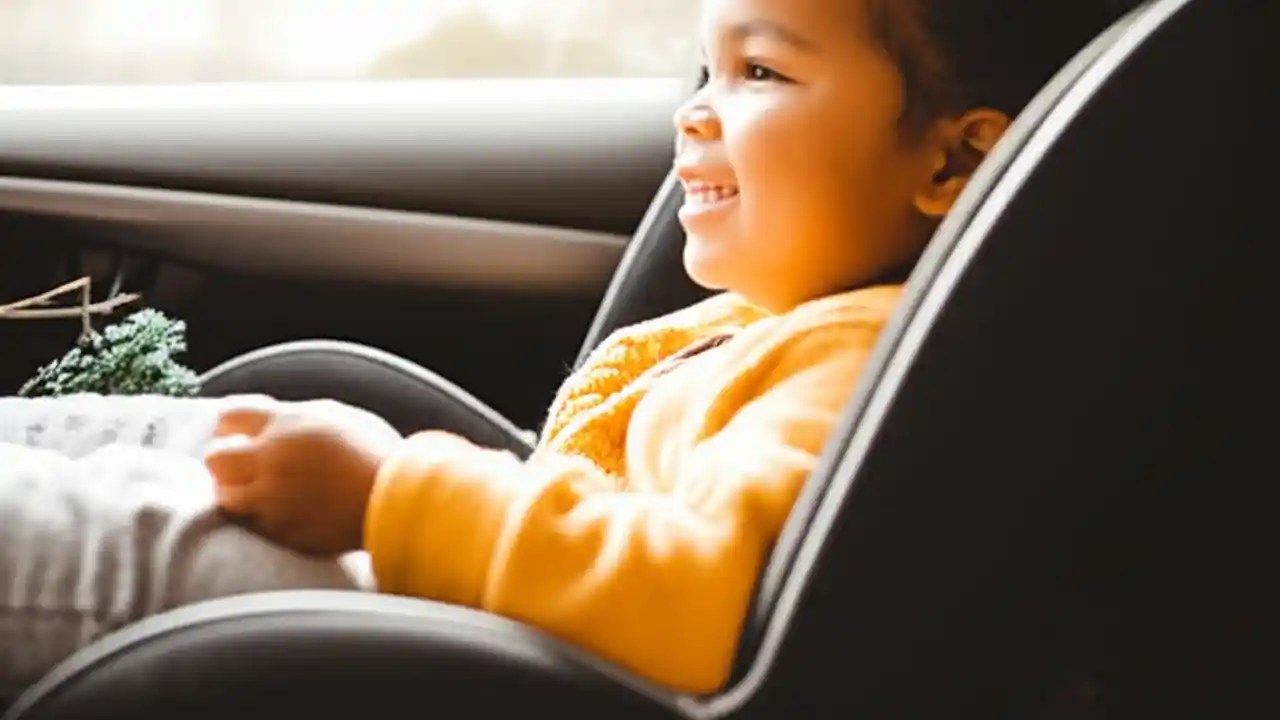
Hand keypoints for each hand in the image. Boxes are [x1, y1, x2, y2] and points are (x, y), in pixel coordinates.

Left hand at [204, 396, 402, 555]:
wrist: (397, 503)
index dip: (228, 426)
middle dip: (222, 461)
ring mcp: (274, 499)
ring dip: (235, 494)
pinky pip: (252, 525)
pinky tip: (278, 514)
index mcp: (289, 423)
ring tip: (255, 495)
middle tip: (239, 467)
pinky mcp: (281, 531)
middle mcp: (273, 459)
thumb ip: (300, 418)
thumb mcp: (340, 418)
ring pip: (225, 497)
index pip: (231, 415)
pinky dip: (258, 519)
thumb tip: (275, 422)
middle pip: (216, 458)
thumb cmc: (377, 455)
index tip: (234, 433)